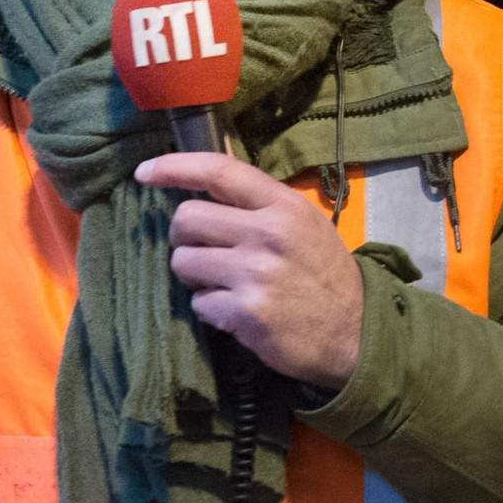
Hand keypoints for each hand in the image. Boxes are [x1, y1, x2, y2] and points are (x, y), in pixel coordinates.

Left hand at [134, 152, 363, 390]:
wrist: (358, 335)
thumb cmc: (323, 276)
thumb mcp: (304, 226)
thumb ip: (258, 207)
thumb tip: (201, 194)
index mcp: (284, 207)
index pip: (219, 171)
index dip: (173, 167)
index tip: (144, 172)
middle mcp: (268, 234)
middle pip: (186, 219)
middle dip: (183, 237)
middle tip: (202, 252)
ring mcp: (255, 274)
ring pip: (183, 262)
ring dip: (194, 276)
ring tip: (224, 285)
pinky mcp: (245, 312)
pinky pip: (198, 303)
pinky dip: (210, 309)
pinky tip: (237, 312)